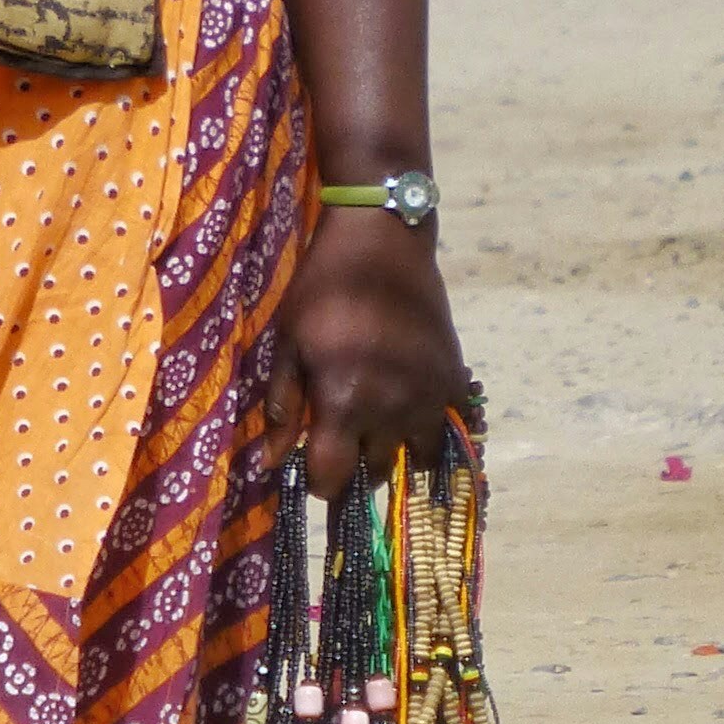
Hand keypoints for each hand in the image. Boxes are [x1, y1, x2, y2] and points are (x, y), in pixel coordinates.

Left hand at [266, 209, 467, 495]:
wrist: (383, 241)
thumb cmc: (323, 290)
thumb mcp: (288, 344)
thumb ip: (282, 408)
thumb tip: (271, 464)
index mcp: (344, 402)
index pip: (333, 480)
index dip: (318, 482)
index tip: (312, 465)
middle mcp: (392, 409)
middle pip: (374, 472)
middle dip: (354, 465)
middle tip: (342, 436)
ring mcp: (429, 397)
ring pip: (413, 457)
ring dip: (392, 449)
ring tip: (376, 424)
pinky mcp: (452, 379)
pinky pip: (443, 428)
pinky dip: (425, 429)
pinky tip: (407, 407)